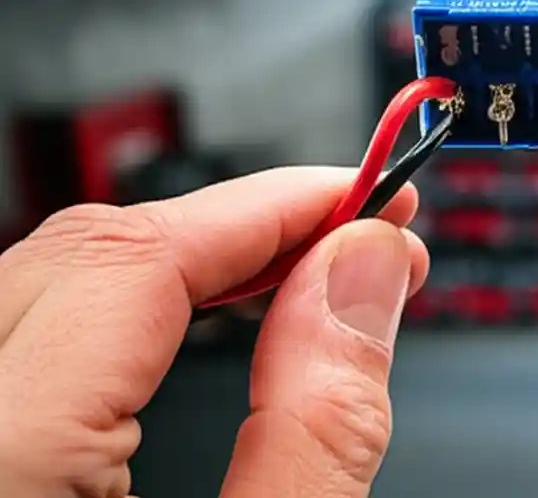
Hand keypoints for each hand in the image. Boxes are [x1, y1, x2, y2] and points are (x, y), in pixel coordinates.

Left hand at [0, 167, 428, 497]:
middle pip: (86, 259)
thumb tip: (365, 274)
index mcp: (2, 465)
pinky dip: (139, 314)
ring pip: (55, 287)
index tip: (371, 202)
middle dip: (243, 231)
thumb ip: (315, 428)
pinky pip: (36, 340)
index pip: (128, 260)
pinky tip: (216, 322)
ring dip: (195, 267)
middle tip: (362, 237)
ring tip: (310, 276)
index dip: (271, 209)